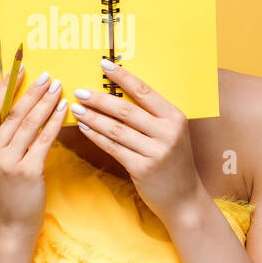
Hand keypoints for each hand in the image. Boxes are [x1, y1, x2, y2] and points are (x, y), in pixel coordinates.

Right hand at [0, 68, 66, 234]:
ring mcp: (7, 162)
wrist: (11, 225)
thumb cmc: (6, 191)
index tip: (18, 68)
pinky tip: (63, 109)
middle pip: (13, 112)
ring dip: (46, 101)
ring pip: (29, 123)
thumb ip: (0, 137)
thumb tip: (18, 104)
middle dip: (31, 90)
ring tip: (58, 86)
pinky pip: (44, 140)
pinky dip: (55, 121)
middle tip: (46, 74)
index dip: (5, 86)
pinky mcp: (27, 172)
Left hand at [69, 62, 204, 222]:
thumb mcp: (170, 134)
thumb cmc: (173, 162)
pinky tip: (84, 128)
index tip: (104, 64)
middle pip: (126, 110)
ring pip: (116, 129)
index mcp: (175, 117)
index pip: (144, 90)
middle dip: (100, 99)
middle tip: (80, 91)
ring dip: (93, 117)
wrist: (184, 198)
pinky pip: (113, 147)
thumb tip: (117, 93)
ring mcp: (155, 151)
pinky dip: (96, 136)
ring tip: (77, 108)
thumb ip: (151, 116)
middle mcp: (167, 132)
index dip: (122, 76)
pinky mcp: (142, 168)